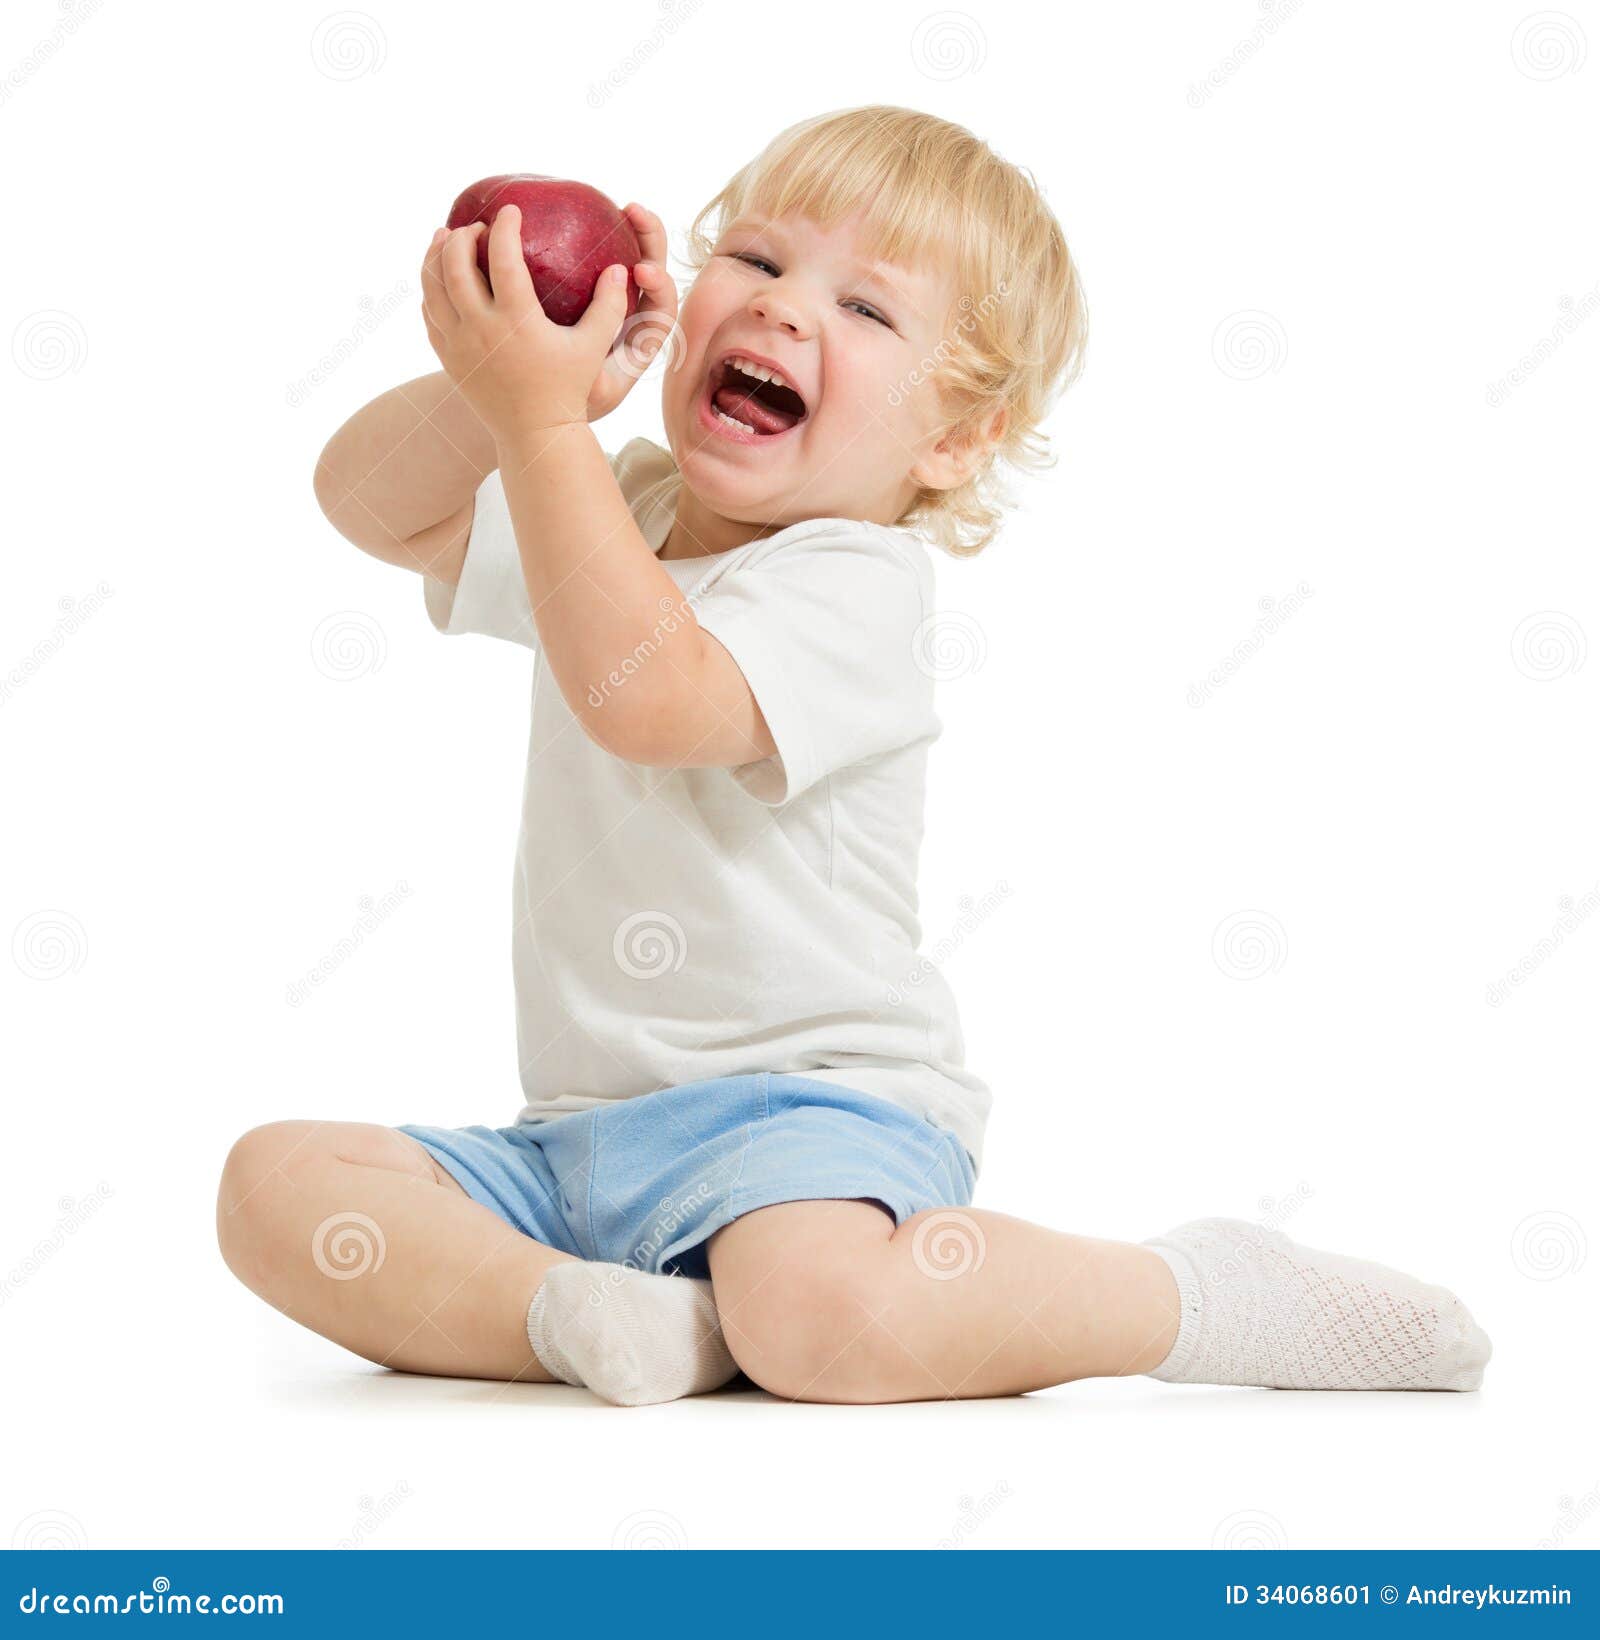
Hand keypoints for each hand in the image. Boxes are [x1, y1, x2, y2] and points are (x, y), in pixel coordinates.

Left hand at [418, 203, 640, 442]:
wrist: (534, 434)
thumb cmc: (568, 389)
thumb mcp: (594, 347)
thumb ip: (610, 306)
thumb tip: (620, 268)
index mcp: (517, 321)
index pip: (502, 256)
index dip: (504, 226)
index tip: (510, 210)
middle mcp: (481, 330)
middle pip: (454, 263)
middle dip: (462, 235)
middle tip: (476, 227)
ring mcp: (458, 344)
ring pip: (432, 285)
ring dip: (436, 255)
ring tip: (447, 238)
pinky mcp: (448, 358)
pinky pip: (429, 313)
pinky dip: (431, 288)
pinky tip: (442, 277)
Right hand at [585, 203, 678, 421]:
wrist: (543, 399)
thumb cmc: (568, 401)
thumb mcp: (586, 389)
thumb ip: (596, 370)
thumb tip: (596, 347)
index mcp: (639, 341)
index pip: (662, 308)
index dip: (660, 286)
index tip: (641, 270)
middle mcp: (630, 316)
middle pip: (652, 272)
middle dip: (651, 240)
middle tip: (634, 213)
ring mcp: (610, 298)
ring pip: (629, 257)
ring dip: (630, 229)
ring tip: (620, 206)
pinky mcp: (587, 286)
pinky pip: (597, 255)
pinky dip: (595, 234)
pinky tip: (576, 215)